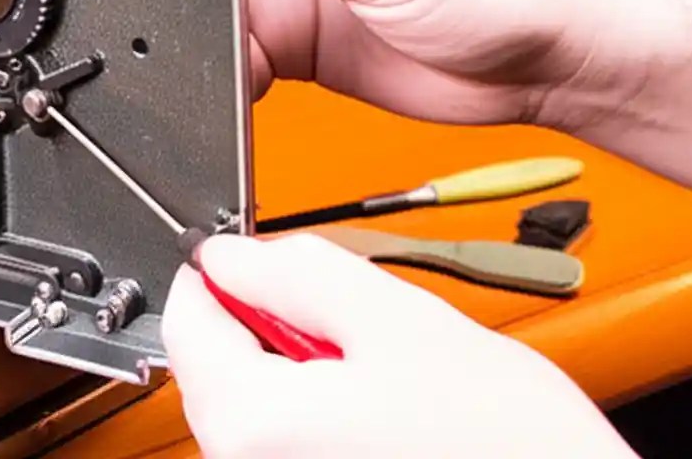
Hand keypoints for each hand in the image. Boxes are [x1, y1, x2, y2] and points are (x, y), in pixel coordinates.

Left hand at [165, 234, 637, 457]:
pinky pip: (289, 439)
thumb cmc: (507, 446)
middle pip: (215, 365)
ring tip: (385, 369)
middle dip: (268, 322)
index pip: (184, 322)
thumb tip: (230, 251)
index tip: (249, 252)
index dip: (218, 271)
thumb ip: (298, 273)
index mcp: (250, 421)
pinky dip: (320, 410)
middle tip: (347, 314)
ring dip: (300, 366)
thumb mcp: (401, 321)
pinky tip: (387, 410)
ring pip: (257, 402)